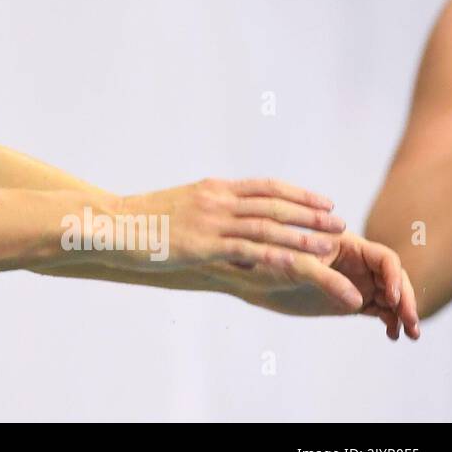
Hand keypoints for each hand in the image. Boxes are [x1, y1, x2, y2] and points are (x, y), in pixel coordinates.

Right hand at [118, 179, 350, 305]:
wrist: (111, 224)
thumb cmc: (142, 220)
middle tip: (340, 224)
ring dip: (304, 237)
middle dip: (311, 215)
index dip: (299, 194)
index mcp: (213, 188)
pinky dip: (278, 255)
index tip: (325, 201)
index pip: (266, 187)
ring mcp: (211, 221)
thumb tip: (230, 222)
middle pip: (275, 205)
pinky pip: (249, 250)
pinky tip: (299, 264)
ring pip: (269, 228)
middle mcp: (217, 200)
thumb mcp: (180, 206)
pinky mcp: (203, 244)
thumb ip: (208, 210)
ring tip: (331, 247)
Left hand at [230, 230, 420, 338]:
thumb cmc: (265, 262)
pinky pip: (379, 309)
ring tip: (410, 334)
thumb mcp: (295, 268)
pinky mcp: (348, 299)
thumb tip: (358, 302)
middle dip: (405, 298)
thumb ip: (326, 279)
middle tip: (411, 322)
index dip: (393, 277)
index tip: (391, 298)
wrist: (246, 276)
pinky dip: (390, 320)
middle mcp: (354, 260)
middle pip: (393, 277)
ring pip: (390, 294)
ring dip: (403, 312)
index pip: (383, 257)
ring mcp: (353, 280)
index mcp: (344, 242)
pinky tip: (392, 334)